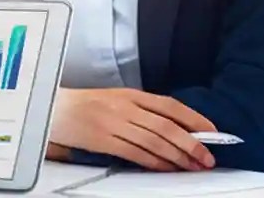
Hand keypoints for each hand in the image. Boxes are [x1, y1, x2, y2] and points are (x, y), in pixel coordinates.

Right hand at [48, 88, 217, 171]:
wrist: (51, 109)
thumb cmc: (82, 106)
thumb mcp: (113, 100)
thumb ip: (140, 111)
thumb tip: (174, 130)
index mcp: (129, 94)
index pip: (170, 105)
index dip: (194, 119)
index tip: (212, 132)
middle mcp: (124, 106)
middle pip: (166, 127)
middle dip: (192, 144)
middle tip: (208, 158)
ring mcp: (113, 123)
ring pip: (155, 141)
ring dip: (178, 157)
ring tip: (193, 167)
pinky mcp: (103, 140)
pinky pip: (136, 153)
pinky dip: (155, 163)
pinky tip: (167, 168)